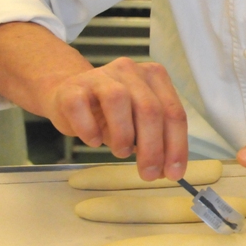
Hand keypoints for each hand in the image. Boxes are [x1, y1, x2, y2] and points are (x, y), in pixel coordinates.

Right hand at [45, 58, 187, 179]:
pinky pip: (80, 106)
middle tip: (149, 174)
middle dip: (153, 147)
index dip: (176, 145)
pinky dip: (89, 128)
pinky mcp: (72, 88)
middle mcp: (130, 70)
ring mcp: (99, 76)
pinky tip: (94, 142)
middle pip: (149, 108)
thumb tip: (166, 170)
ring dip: (123, 134)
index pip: (173, 112)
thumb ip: (155, 139)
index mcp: (154, 77)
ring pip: (118, 100)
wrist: (69, 95)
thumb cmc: (110, 112)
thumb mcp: (138, 123)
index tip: (173, 173)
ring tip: (121, 153)